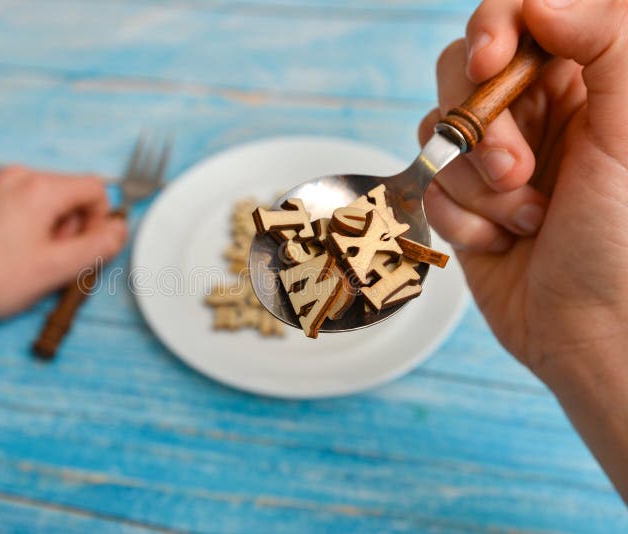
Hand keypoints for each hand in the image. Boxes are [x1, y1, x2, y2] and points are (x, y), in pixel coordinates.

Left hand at [0, 166, 127, 325]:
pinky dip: (12, 219)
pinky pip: (4, 200)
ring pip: (34, 195)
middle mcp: (13, 176)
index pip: (94, 188)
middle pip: (64, 191)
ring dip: (41, 222)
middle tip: (52, 258)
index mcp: (41, 189)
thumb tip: (120, 229)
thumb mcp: (59, 269)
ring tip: (24, 257)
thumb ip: (100, 246)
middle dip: (68, 223)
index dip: (99, 220)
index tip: (84, 247)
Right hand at [420, 0, 627, 377]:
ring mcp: (493, 158)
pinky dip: (461, 219)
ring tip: (524, 220)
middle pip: (462, 71)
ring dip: (473, 184)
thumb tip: (541, 0)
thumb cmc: (627, 241)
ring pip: (438, 132)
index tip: (490, 64)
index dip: (493, 30)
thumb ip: (607, 41)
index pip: (520, 18)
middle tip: (519, 171)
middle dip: (481, 128)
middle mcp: (536, 113)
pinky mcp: (463, 202)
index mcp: (586, 82)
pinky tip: (503, 243)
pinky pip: (428, 186)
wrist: (595, 334)